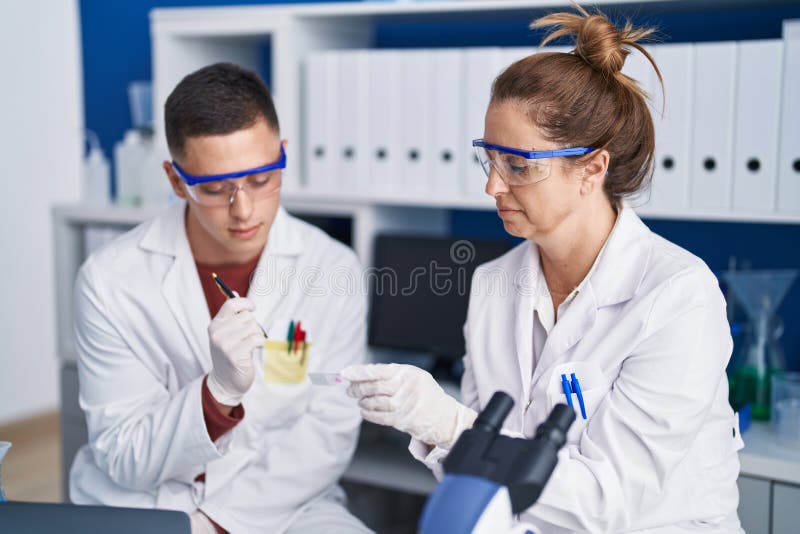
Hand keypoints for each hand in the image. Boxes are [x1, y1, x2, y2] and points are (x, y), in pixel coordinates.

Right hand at [206, 297, 262, 405]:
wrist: (226, 381)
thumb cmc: (230, 354)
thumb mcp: (227, 333)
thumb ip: (231, 315)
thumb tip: (234, 292)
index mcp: (215, 325)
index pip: (231, 304)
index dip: (246, 303)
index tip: (252, 308)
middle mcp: (217, 333)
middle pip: (247, 317)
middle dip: (253, 326)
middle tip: (248, 338)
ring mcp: (224, 344)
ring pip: (253, 327)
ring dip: (257, 335)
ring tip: (249, 346)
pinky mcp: (234, 355)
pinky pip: (257, 339)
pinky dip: (260, 343)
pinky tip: (254, 350)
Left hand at [341, 363, 476, 448]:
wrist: (444, 416)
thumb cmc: (425, 393)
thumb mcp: (413, 376)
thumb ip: (391, 374)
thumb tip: (362, 374)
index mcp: (408, 372)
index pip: (378, 370)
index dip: (359, 372)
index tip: (345, 373)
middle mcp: (408, 387)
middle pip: (375, 387)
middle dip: (358, 388)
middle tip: (349, 390)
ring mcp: (407, 404)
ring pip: (376, 402)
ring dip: (363, 402)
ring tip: (359, 401)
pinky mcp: (405, 420)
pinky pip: (380, 417)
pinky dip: (369, 414)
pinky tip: (364, 411)